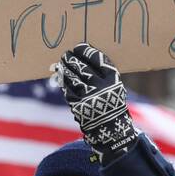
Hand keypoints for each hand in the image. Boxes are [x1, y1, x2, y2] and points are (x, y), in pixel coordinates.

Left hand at [56, 43, 139, 161]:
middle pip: (82, 67)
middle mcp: (101, 86)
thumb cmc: (111, 103)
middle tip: (66, 54)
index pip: (97, 59)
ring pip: (72, 77)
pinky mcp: (78, 105)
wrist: (111, 128)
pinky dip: (63, 83)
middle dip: (72, 59)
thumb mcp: (113, 87)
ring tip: (61, 64)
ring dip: (64, 69)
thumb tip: (81, 58)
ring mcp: (88, 96)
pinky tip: (61, 78)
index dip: (85, 51)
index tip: (78, 47)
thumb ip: (102, 74)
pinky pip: (67, 90)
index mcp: (112, 79)